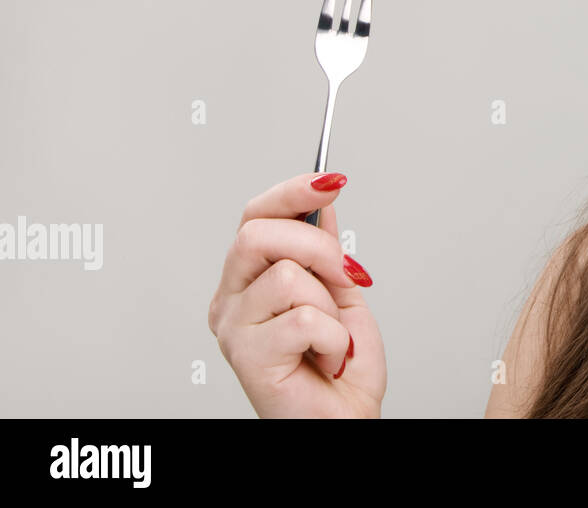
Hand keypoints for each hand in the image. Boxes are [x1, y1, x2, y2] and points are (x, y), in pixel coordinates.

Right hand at [208, 172, 386, 416]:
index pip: (255, 216)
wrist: (344, 418)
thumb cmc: (338, 365)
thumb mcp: (340, 291)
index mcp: (248, 279)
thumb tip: (322, 200)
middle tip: (346, 275)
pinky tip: (328, 356)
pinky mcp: (247, 357)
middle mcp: (231, 300)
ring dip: (330, 305)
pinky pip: (302, 319)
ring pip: (286, 276)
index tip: (332, 180)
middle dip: (318, 247)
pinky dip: (333, 337)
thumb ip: (324, 247)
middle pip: (257, 235)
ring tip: (331, 334)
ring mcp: (234, 328)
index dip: (293, 192)